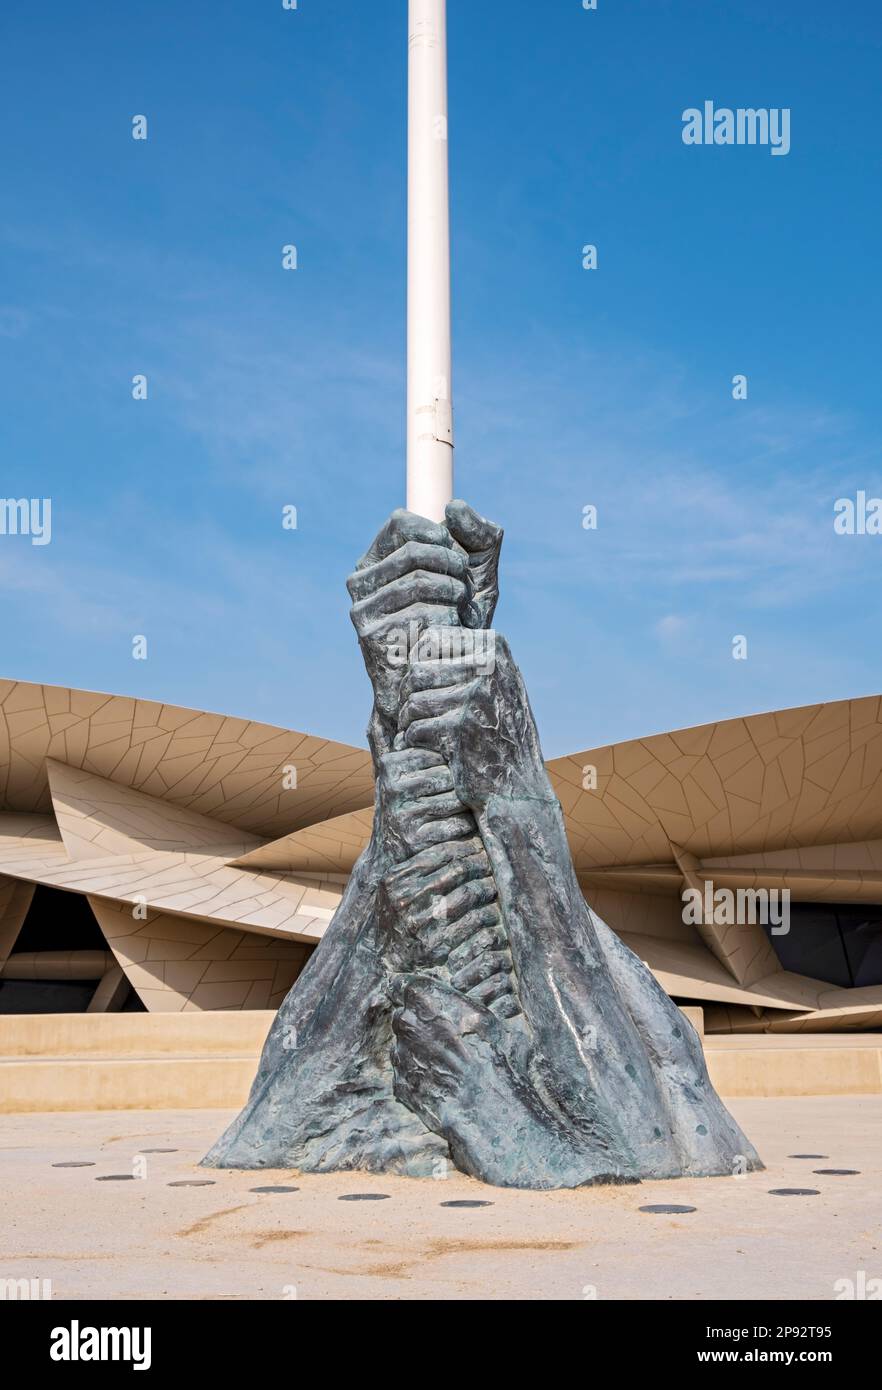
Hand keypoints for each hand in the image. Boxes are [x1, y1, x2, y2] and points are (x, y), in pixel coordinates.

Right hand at [347, 503, 503, 752]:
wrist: (449, 679)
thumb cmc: (461, 621)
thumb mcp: (477, 573)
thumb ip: (477, 534)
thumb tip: (453, 507)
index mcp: (377, 559)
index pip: (401, 523)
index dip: (437, 533)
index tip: (457, 556)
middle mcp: (360, 582)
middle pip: (414, 551)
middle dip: (452, 566)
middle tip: (465, 588)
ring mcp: (363, 611)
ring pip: (419, 581)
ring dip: (454, 594)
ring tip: (460, 610)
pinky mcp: (374, 639)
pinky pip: (420, 613)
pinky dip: (447, 619)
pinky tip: (450, 632)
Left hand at [397, 631, 553, 810]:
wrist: (517, 786)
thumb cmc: (500, 731)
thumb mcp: (498, 683)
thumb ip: (469, 657)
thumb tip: (420, 637)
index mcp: (494, 647)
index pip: (431, 640)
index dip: (419, 664)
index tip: (423, 686)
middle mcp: (486, 667)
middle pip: (416, 672)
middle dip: (408, 696)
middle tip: (414, 714)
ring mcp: (474, 697)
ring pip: (412, 701)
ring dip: (409, 721)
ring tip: (420, 731)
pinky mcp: (459, 729)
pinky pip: (414, 728)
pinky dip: (416, 742)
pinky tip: (431, 749)